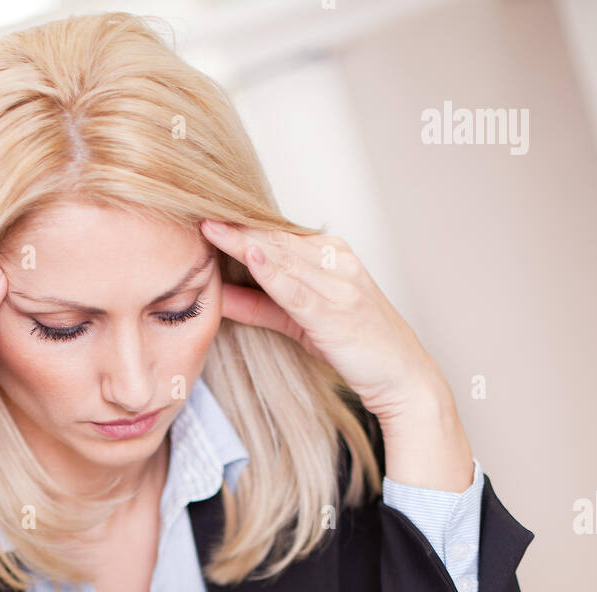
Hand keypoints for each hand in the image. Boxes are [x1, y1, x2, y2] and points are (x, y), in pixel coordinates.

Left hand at [199, 219, 443, 424]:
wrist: (403, 378)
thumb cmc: (356, 348)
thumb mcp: (300, 322)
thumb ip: (260, 305)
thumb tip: (217, 294)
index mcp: (331, 257)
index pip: (276, 234)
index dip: (238, 224)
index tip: (201, 211)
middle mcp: (337, 263)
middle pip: (275, 238)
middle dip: (234, 225)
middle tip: (193, 207)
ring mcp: (339, 286)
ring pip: (283, 257)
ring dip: (244, 241)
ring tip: (209, 225)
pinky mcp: (336, 314)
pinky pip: (298, 289)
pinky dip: (273, 272)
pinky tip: (250, 255)